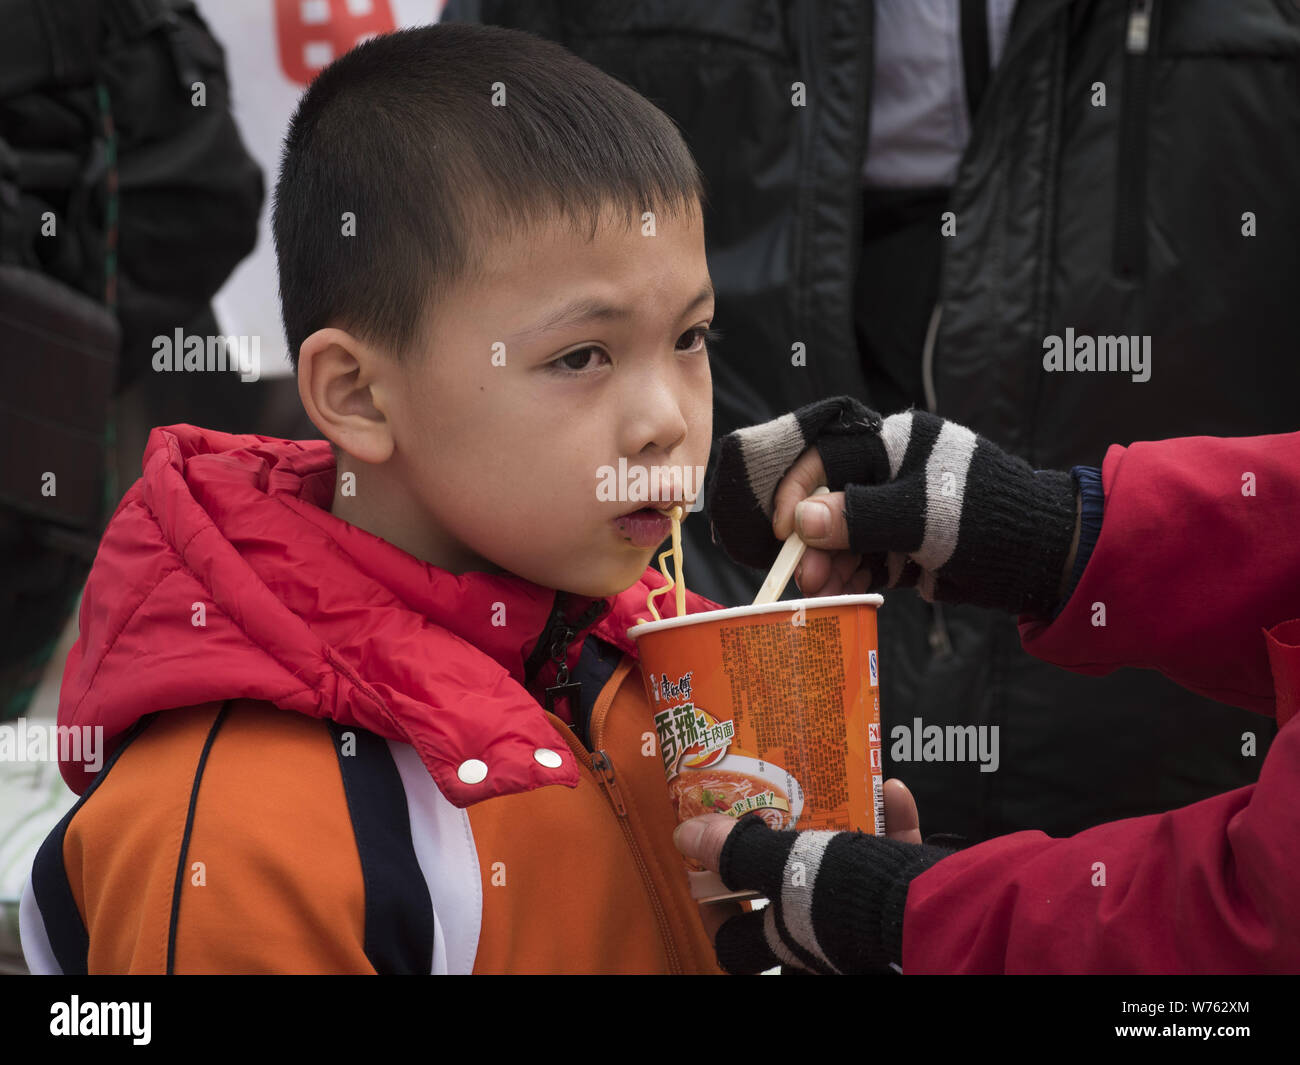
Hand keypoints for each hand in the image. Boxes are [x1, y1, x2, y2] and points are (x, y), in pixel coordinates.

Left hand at [678, 779, 932, 972]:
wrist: (944, 916)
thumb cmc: (850, 904)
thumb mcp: (787, 875)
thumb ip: (740, 854)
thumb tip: (685, 835)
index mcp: (785, 952)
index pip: (733, 945)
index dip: (714, 910)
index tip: (701, 870)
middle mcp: (822, 951)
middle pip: (788, 909)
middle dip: (783, 861)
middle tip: (769, 822)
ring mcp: (866, 933)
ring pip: (844, 880)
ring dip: (839, 834)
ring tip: (829, 794)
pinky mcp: (912, 910)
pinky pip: (896, 865)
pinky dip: (894, 827)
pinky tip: (893, 791)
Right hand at [706, 396, 1081, 614]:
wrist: (1045, 558)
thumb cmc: (989, 518)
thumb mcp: (923, 516)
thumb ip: (860, 517)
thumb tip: (800, 522)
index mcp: (896, 444)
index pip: (827, 455)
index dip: (797, 489)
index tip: (784, 530)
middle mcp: (892, 474)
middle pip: (831, 502)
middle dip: (814, 541)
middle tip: (805, 578)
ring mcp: (900, 513)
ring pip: (846, 536)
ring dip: (830, 564)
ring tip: (821, 593)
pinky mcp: (909, 547)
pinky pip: (868, 560)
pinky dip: (853, 577)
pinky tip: (840, 595)